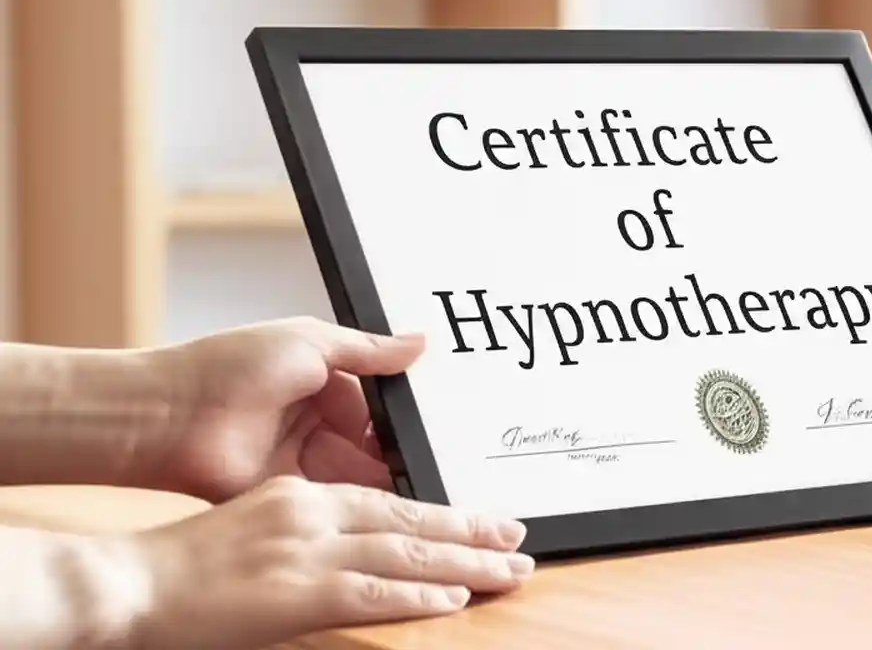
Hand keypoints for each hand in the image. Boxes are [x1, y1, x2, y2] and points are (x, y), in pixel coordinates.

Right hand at [121, 476, 531, 648]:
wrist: (129, 583)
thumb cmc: (184, 566)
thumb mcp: (254, 528)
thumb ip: (307, 535)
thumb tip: (351, 558)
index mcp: (302, 496)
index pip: (390, 502)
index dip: (443, 515)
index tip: (481, 522)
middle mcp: (313, 513)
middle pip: (412, 520)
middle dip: (471, 532)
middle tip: (519, 539)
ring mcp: (308, 551)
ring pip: (407, 555)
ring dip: (466, 564)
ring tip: (511, 570)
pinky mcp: (299, 592)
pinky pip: (374, 593)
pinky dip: (419, 596)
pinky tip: (455, 597)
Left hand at [152, 317, 423, 500]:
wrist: (170, 413)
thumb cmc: (231, 365)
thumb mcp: (312, 341)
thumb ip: (370, 350)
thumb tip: (421, 341)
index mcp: (321, 382)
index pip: (377, 406)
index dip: (404, 421)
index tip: (441, 431)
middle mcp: (311, 421)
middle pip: (370, 445)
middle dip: (398, 455)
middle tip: (438, 466)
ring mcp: (297, 459)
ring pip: (354, 475)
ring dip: (382, 482)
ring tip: (423, 488)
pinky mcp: (282, 493)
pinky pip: (329, 501)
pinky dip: (355, 505)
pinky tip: (388, 508)